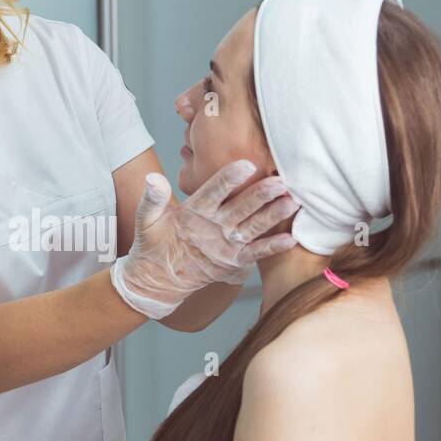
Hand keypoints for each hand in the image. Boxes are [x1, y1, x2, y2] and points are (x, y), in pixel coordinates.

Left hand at [110, 161, 298, 317]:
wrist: (157, 274)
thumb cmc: (152, 243)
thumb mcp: (148, 220)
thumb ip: (153, 200)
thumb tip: (152, 178)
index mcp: (199, 205)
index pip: (216, 189)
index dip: (229, 178)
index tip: (245, 165)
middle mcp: (218, 219)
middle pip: (243, 203)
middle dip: (261, 193)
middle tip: (280, 181)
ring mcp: (227, 238)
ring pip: (254, 224)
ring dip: (273, 214)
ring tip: (291, 202)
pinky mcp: (233, 258)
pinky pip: (255, 252)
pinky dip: (271, 247)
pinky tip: (289, 239)